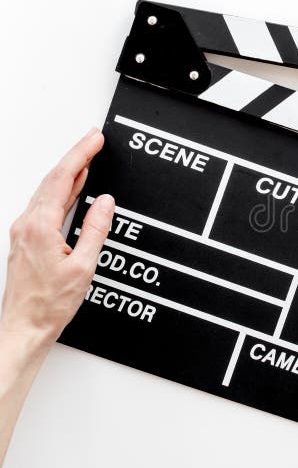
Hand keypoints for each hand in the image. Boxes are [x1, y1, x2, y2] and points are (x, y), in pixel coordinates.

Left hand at [2, 128, 114, 348]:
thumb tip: (105, 202)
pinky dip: (61, 191)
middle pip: (52, 179)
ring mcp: (23, 232)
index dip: (80, 155)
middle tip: (93, 141)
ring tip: (86, 159)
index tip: (94, 140)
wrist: (24, 327)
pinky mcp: (25, 240)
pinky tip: (72, 189)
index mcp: (39, 227)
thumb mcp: (83, 266)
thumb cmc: (49, 304)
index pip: (62, 179)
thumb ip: (95, 229)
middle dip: (75, 157)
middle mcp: (26, 225)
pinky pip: (44, 205)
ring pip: (47, 191)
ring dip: (68, 173)